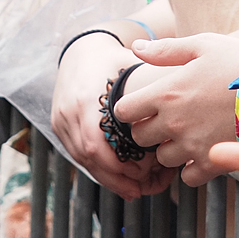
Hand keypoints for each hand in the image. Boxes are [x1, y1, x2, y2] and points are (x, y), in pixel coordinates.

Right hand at [50, 32, 172, 198]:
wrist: (82, 48)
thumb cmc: (113, 59)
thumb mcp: (133, 68)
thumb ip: (152, 88)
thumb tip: (180, 107)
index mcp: (86, 99)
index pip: (97, 145)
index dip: (119, 165)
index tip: (143, 173)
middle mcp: (69, 111)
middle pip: (89, 157)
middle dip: (116, 178)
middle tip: (141, 189)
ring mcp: (60, 118)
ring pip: (81, 159)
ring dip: (107, 178)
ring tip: (132, 189)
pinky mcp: (58, 124)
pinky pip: (75, 153)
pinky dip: (95, 168)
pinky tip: (115, 177)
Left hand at [115, 33, 238, 185]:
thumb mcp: (203, 45)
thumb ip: (166, 50)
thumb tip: (136, 48)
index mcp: (166, 92)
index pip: (124, 110)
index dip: (130, 108)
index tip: (142, 105)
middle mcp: (174, 122)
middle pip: (140, 138)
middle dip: (148, 129)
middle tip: (165, 120)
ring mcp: (193, 146)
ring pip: (163, 158)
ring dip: (170, 148)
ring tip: (188, 135)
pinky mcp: (213, 163)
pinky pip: (188, 177)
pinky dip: (191, 168)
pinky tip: (202, 152)